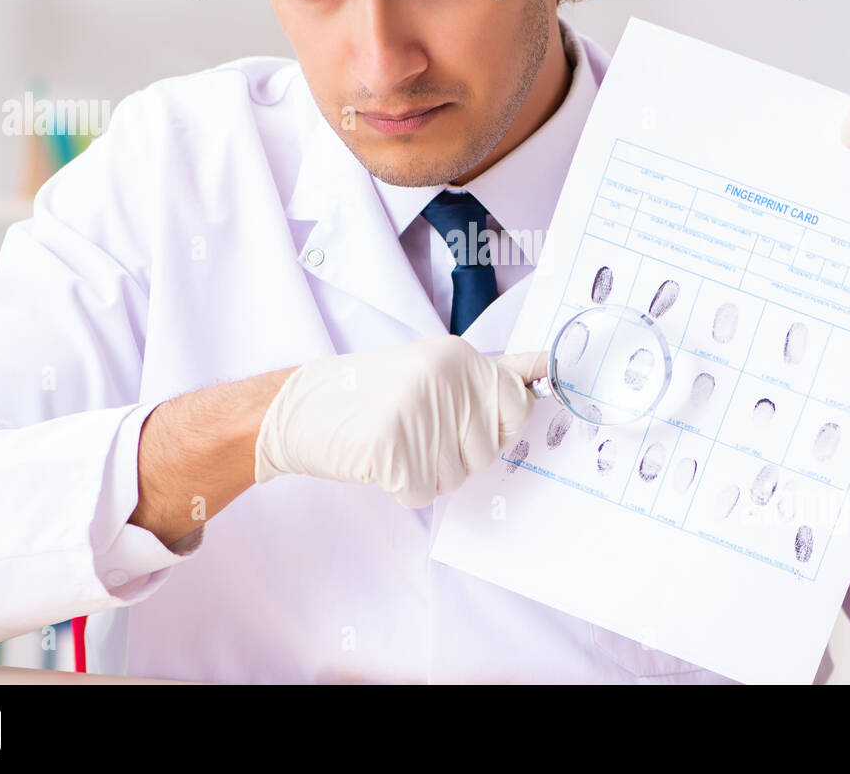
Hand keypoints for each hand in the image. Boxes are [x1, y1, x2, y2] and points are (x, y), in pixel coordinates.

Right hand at [255, 335, 546, 507]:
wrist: (299, 406)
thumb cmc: (370, 392)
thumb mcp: (435, 368)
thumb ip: (493, 374)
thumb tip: (550, 369)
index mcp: (460, 356)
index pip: (518, 406)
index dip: (494, 425)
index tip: (461, 419)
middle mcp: (445, 379)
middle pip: (487, 452)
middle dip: (455, 454)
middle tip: (414, 428)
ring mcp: (420, 413)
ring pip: (456, 478)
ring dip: (427, 472)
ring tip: (394, 439)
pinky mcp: (394, 449)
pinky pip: (423, 494)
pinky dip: (401, 487)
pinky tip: (378, 458)